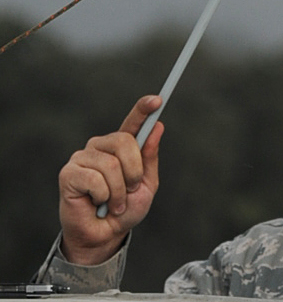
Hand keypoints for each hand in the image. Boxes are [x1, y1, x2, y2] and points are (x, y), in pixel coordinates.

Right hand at [58, 95, 162, 264]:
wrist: (104, 237)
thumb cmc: (124, 210)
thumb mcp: (145, 185)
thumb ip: (149, 157)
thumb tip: (158, 126)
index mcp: (120, 146)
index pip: (132, 122)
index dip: (143, 109)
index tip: (157, 100)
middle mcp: (100, 146)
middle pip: (125, 141)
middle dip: (134, 171)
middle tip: (130, 190)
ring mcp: (83, 157)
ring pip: (111, 164)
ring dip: (118, 191)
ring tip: (113, 202)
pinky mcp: (69, 173)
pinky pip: (95, 179)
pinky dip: (103, 197)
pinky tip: (97, 203)